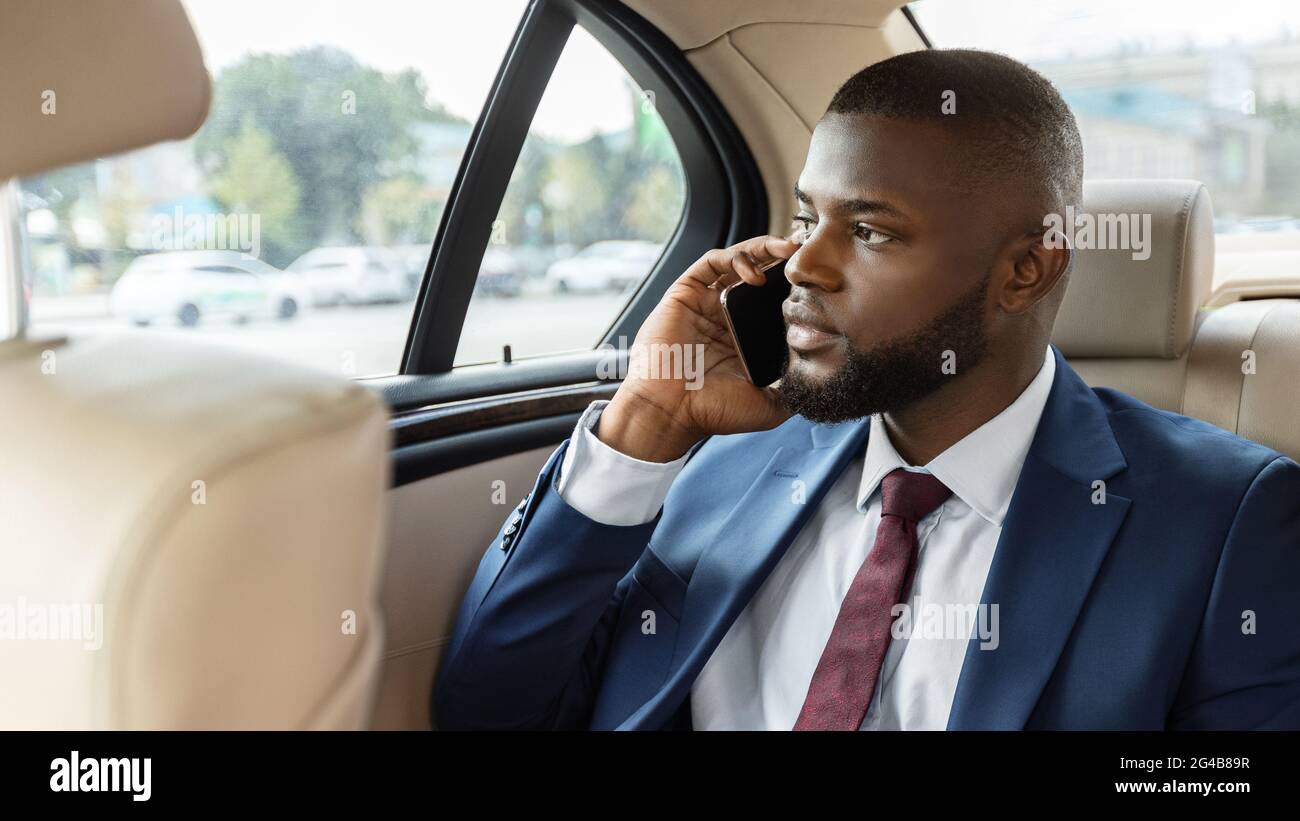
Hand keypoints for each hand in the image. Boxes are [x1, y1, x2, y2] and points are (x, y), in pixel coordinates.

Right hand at [597, 235, 800, 461]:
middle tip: (810, 251)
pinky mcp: (685, 293)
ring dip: (764, 249)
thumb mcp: (768, 406)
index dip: (796, 285)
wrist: (671, 412)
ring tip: (789, 250)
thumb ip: (792, 390)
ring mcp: (706, 303)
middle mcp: (726, 316)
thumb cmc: (713, 412)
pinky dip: (735, 257)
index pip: (774, 300)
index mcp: (744, 337)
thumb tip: (822, 381)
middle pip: (760, 273)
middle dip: (785, 259)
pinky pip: (711, 262)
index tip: (822, 277)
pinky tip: (755, 272)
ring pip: (738, 261)